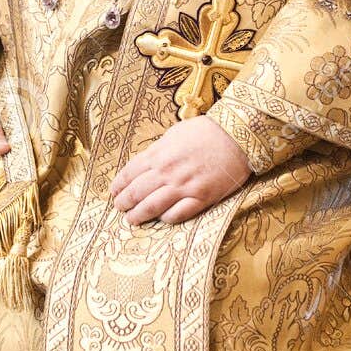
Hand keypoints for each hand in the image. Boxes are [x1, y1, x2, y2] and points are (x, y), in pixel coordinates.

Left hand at [110, 117, 250, 225]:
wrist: (236, 136)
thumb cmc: (205, 131)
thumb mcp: (174, 134)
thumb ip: (157, 150)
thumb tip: (145, 163)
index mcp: (159, 154)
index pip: (129, 173)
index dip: (118, 185)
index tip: (113, 192)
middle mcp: (167, 172)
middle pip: (137, 192)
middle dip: (124, 202)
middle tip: (119, 207)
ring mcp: (184, 187)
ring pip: (152, 207)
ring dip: (139, 215)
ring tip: (132, 219)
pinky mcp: (201, 198)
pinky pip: (178, 214)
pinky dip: (166, 219)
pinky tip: (161, 219)